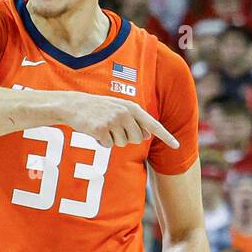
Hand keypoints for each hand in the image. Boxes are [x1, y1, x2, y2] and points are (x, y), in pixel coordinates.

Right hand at [61, 92, 178, 149]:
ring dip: (113, 140)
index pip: (153, 125)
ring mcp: (114, 121)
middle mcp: (126, 113)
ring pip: (123, 144)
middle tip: (114, 128)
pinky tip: (95, 130)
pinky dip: (101, 142)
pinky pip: (108, 145)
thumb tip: (148, 136)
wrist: (75, 105)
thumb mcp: (119, 108)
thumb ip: (135, 120)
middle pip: (138, 139)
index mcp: (132, 107)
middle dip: (127, 138)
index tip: (177, 146)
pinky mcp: (101, 130)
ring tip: (103, 127)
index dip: (166, 137)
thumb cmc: (99, 108)